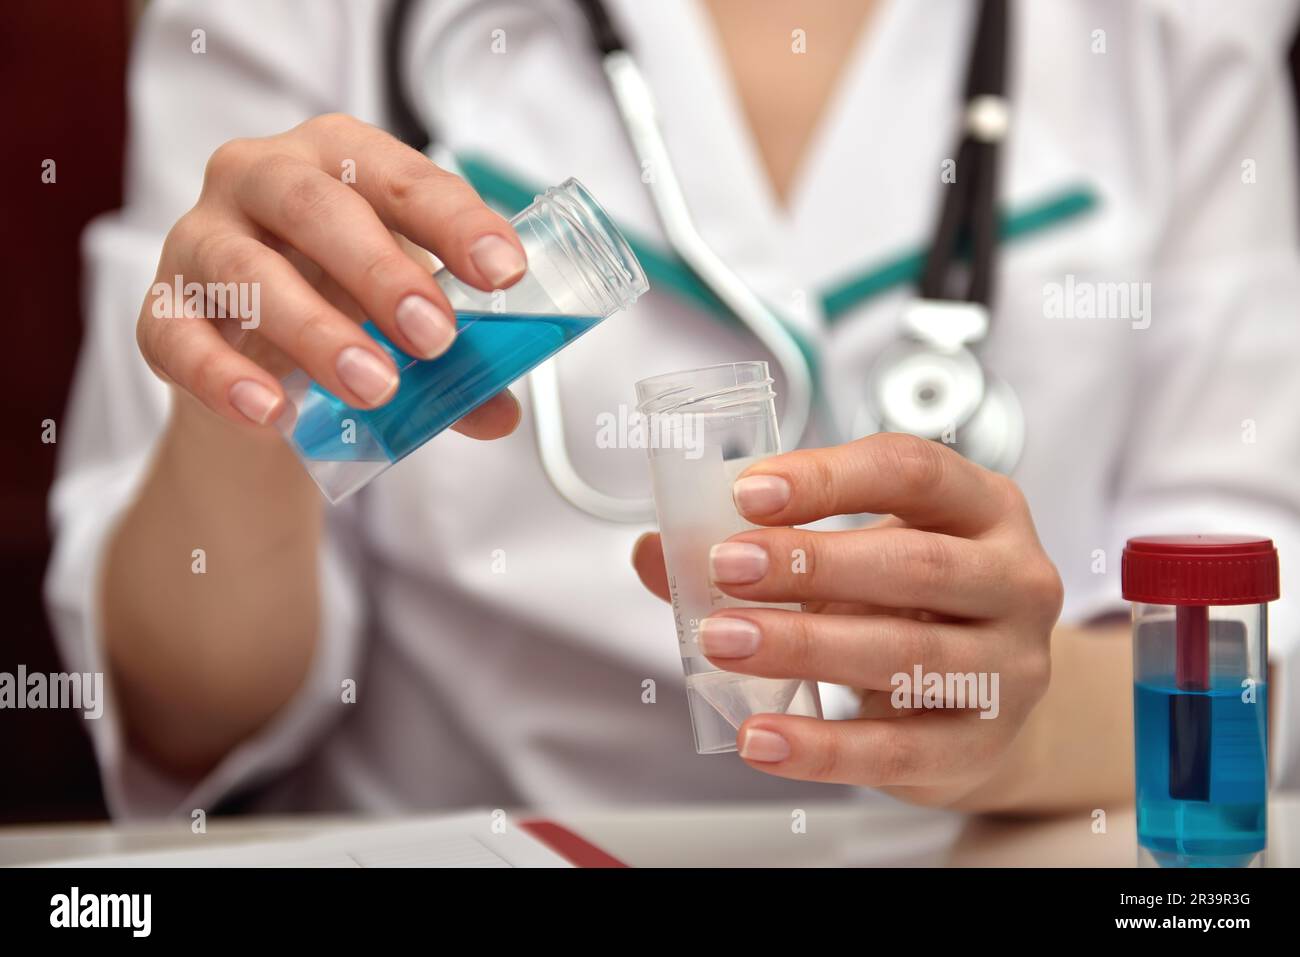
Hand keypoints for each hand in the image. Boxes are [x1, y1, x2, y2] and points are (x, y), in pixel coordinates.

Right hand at [138, 112, 522, 437]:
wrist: (256, 355)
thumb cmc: (341, 302)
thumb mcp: (404, 316)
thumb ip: (456, 361)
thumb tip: (499, 413)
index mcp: (336, 158)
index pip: (399, 176)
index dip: (455, 222)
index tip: (504, 270)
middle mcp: (260, 178)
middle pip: (315, 208)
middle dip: (382, 272)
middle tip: (435, 335)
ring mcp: (201, 238)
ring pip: (248, 273)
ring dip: (317, 332)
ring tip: (374, 387)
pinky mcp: (162, 308)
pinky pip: (181, 338)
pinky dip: (225, 378)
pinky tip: (271, 412)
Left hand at [632, 433, 1063, 806]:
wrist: (986, 703)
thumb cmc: (912, 607)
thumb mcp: (852, 559)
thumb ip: (759, 551)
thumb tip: (655, 552)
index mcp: (982, 507)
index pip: (912, 471)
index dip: (828, 477)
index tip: (749, 490)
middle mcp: (1014, 579)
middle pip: (914, 564)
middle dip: (811, 564)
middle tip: (726, 568)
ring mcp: (1010, 666)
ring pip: (906, 655)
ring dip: (804, 646)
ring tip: (724, 642)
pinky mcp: (982, 744)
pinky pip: (897, 749)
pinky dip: (821, 746)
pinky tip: (760, 735)